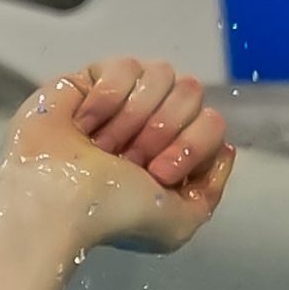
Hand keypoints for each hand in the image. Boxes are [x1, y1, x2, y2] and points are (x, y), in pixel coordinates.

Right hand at [1, 58, 235, 253]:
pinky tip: (86, 126)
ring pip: (161, 74)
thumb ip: (212, 190)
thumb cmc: (117, 215)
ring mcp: (125, 100)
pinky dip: (107, 99)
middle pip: (192, 93)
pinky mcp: (92, 79)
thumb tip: (226, 148)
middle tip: (131, 161)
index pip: (213, 122)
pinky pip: (125, 66)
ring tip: (106, 147)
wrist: (61, 199)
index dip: (192, 145)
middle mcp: (154, 125)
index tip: (160, 174)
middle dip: (162, 130)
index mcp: (176, 155)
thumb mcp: (182, 223)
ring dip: (134, 117)